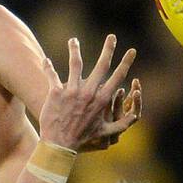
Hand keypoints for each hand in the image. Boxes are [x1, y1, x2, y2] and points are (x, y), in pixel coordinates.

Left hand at [38, 35, 140, 153]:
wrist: (59, 145)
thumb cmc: (83, 139)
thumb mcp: (107, 133)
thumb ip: (124, 123)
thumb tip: (138, 115)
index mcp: (102, 99)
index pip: (118, 76)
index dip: (126, 62)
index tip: (132, 51)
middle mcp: (88, 92)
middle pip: (101, 64)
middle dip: (109, 48)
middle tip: (112, 37)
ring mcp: (72, 91)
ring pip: (75, 63)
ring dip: (75, 49)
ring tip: (73, 40)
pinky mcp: (56, 93)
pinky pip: (52, 75)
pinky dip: (47, 67)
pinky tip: (44, 60)